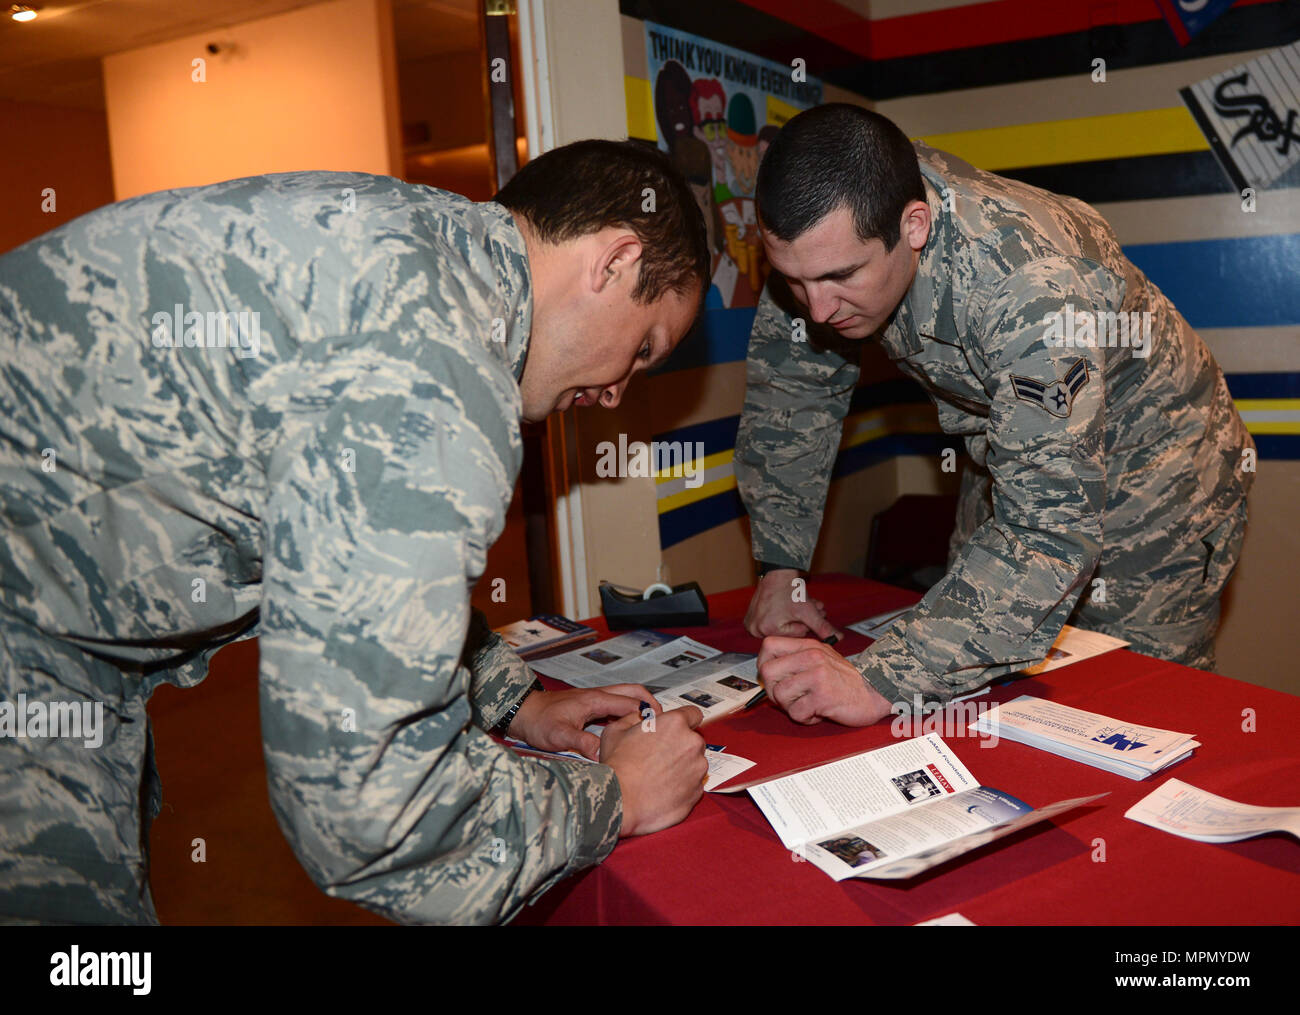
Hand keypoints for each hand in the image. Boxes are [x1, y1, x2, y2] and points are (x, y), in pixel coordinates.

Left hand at [507, 684, 660, 760]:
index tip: (664, 728)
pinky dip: (628, 714)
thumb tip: (602, 754)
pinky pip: (617, 707)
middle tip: (664, 724)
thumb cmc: (539, 721)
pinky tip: (630, 732)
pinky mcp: (591, 707)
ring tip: (652, 729)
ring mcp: (596, 700)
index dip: (650, 714)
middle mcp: (599, 696)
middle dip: (652, 705)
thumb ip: (581, 742)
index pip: (632, 703)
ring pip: (627, 698)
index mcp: (596, 700)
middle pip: (635, 693)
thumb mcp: (559, 735)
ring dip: (641, 709)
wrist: (524, 713)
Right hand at [600, 705, 707, 836]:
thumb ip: (634, 718)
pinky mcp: (697, 791)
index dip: (684, 721)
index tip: (677, 729)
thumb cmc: (618, 767)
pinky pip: (693, 785)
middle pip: (693, 740)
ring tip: (658, 776)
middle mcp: (692, 744)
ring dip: (682, 767)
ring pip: (694, 764)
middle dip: (680, 746)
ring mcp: (697, 769)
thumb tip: (642, 717)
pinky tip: (662, 789)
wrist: (620, 801)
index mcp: (675, 724)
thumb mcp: (616, 730)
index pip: (693, 713)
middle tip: (658, 756)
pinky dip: (682, 787)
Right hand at [743, 569, 842, 639]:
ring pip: (781, 626)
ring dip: (794, 617)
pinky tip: (786, 606)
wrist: (779, 572)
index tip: (805, 612)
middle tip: (807, 608)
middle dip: (801, 620)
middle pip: (787, 632)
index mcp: (767, 629)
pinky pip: (771, 622)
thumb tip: (836, 637)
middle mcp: (756, 628)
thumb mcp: (808, 610)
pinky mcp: (751, 618)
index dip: (804, 623)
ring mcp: (752, 623)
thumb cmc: (789, 588)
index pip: (795, 635)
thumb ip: (823, 626)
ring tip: (800, 605)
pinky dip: (781, 616)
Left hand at [757, 636, 892, 726]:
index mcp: (809, 646)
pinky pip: (796, 712)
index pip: (768, 645)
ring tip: (808, 705)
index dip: (764, 663)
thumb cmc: (846, 680)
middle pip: (768, 671)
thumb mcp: (822, 658)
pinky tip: (818, 713)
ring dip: (790, 707)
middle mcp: (812, 657)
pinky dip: (805, 718)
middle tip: (789, 698)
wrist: (875, 693)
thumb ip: (797, 659)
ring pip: (779, 694)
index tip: (774, 678)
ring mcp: (818, 676)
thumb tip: (767, 671)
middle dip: (773, 690)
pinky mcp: (823, 696)